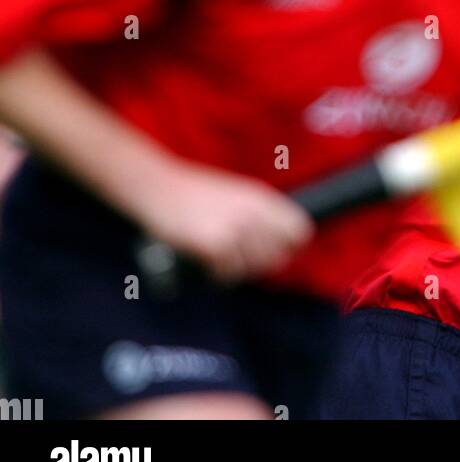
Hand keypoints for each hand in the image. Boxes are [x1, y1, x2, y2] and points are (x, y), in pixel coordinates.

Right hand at [129, 159, 314, 284]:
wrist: (159, 187)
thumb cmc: (196, 191)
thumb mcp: (236, 192)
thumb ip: (258, 213)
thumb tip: (280, 241)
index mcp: (261, 197)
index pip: (299, 229)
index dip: (291, 244)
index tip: (279, 250)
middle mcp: (252, 213)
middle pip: (278, 255)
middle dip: (262, 262)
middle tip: (243, 259)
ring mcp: (234, 230)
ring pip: (253, 268)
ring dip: (240, 269)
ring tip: (224, 260)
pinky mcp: (213, 245)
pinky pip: (229, 274)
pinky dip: (220, 275)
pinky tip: (210, 264)